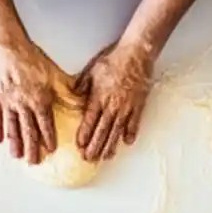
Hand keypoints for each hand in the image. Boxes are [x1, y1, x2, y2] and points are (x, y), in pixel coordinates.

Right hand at [0, 39, 67, 164]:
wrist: (7, 46)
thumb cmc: (31, 57)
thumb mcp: (53, 73)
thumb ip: (65, 89)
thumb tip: (80, 100)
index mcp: (39, 98)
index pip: (45, 123)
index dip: (48, 137)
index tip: (50, 149)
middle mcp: (23, 104)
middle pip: (28, 130)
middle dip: (32, 148)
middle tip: (33, 162)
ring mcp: (8, 102)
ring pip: (12, 127)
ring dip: (15, 143)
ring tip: (16, 156)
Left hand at [74, 42, 152, 160]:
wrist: (137, 53)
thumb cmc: (113, 59)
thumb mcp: (91, 70)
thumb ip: (81, 85)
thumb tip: (73, 96)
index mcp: (98, 97)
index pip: (90, 121)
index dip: (84, 135)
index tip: (79, 146)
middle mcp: (112, 105)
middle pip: (102, 131)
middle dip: (95, 147)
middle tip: (89, 159)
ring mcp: (127, 107)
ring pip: (117, 131)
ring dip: (110, 146)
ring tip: (106, 157)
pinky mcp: (138, 105)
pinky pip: (135, 123)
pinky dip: (131, 133)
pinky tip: (127, 142)